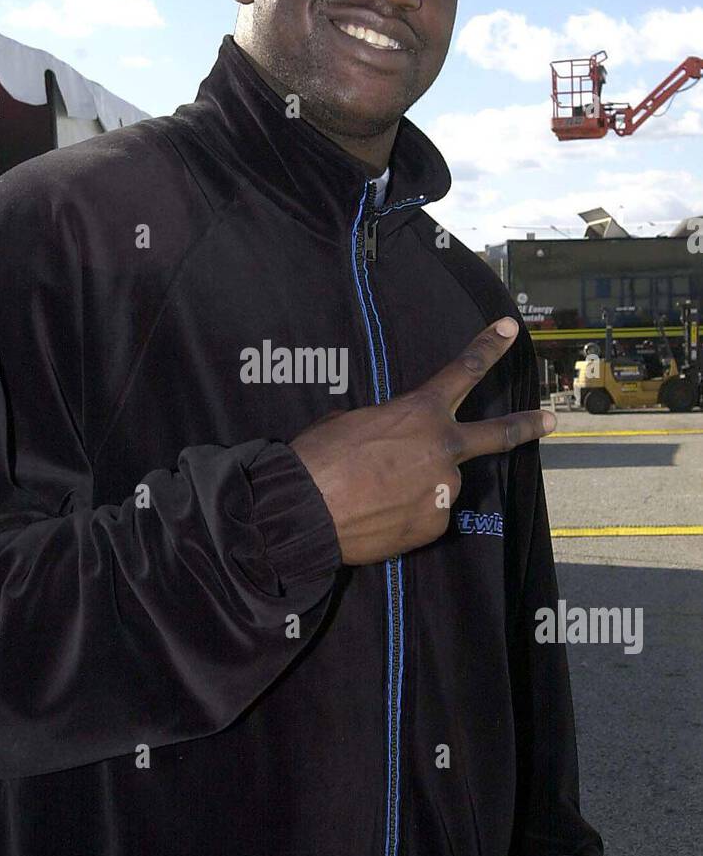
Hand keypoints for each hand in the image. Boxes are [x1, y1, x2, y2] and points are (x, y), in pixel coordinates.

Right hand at [290, 317, 554, 564]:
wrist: (305, 511)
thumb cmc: (319, 457)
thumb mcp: (352, 422)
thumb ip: (388, 427)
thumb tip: (396, 446)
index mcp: (421, 412)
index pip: (464, 370)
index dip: (489, 346)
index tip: (510, 329)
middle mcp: (443, 448)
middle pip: (498, 435)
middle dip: (527, 425)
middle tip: (549, 421)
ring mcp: (444, 491)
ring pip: (440, 484)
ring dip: (419, 486)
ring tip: (376, 494)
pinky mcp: (433, 526)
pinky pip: (425, 515)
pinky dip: (406, 514)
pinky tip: (377, 515)